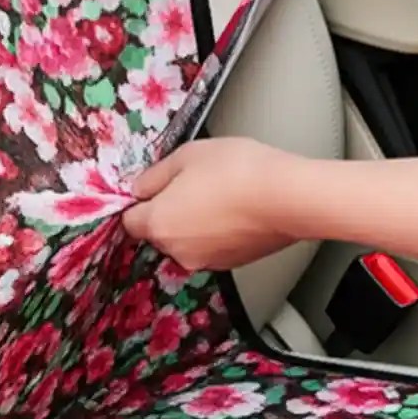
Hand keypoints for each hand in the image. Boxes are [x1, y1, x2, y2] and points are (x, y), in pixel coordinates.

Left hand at [122, 138, 304, 270]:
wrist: (288, 196)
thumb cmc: (238, 170)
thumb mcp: (187, 155)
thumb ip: (155, 175)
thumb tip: (140, 188)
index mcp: (159, 224)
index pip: (130, 221)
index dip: (140, 203)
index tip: (155, 187)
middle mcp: (177, 250)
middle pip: (159, 233)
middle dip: (169, 212)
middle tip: (192, 184)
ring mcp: (206, 260)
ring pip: (187, 241)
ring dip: (195, 223)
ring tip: (219, 194)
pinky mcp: (232, 263)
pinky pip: (212, 247)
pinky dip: (217, 232)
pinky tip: (235, 210)